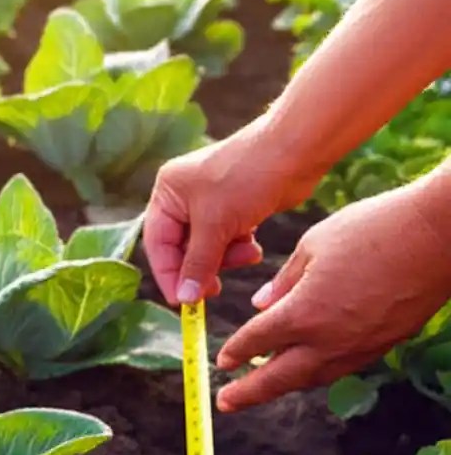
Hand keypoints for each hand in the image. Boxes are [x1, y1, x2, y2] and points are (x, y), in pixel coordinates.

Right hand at [144, 116, 326, 304]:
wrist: (295, 152)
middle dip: (202, 267)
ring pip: (207, 248)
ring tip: (246, 254)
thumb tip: (184, 298)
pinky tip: (253, 245)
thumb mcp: (216, 225)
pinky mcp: (235, 209)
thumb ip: (198, 264)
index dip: (168, 274)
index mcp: (168, 193)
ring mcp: (210, 203)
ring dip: (225, 258)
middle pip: (182, 248)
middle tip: (214, 291)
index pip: (158, 243)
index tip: (182, 302)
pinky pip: (227, 241)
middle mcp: (184, 197)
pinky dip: (238, 248)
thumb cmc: (247, 177)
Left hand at [215, 178, 450, 411]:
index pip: (257, 341)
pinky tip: (308, 367)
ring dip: (284, 385)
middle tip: (224, 403)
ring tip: (261, 389)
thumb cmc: (374, 228)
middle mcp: (329, 339)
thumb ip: (284, 280)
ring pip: (312, 377)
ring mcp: (360, 346)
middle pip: (279, 377)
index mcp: (303, 313)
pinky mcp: (386, 344)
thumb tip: (261, 304)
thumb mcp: (314, 244)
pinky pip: (341, 367)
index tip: (222, 360)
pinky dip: (317, 372)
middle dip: (249, 393)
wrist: (441, 235)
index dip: (236, 352)